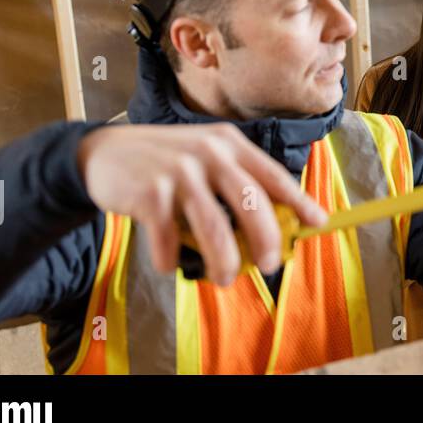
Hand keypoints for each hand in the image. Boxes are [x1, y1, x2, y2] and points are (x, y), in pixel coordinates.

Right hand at [77, 124, 326, 286]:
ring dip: (223, 261)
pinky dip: (172, 260)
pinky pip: (171, 240)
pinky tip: (170, 263)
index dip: (299, 201)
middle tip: (269, 265)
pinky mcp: (150, 193)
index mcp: (230, 144)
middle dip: (266, 240)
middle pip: (252, 204)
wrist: (104, 152)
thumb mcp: (205, 156)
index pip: (273, 175)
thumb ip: (235, 182)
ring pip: (215, 229)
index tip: (319, 222)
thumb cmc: (165, 162)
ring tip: (224, 278)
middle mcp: (210, 153)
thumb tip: (272, 227)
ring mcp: (179, 172)